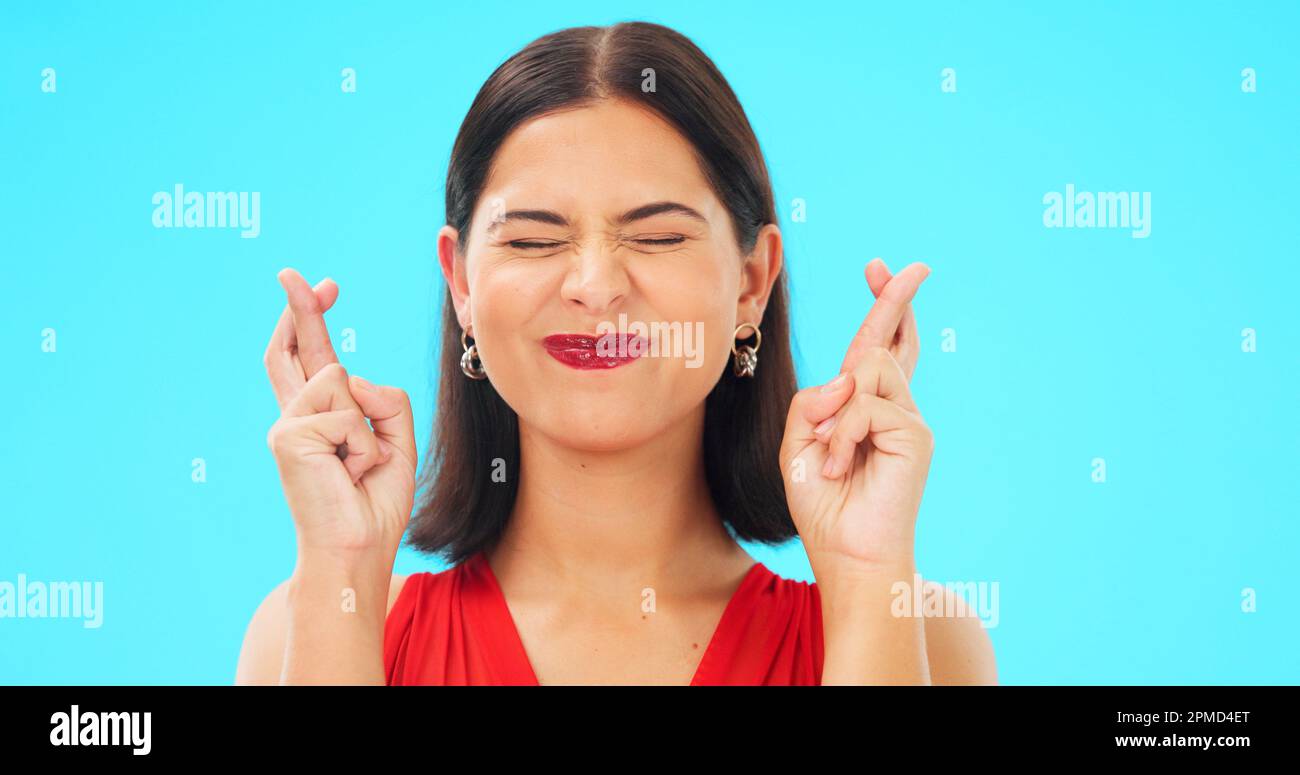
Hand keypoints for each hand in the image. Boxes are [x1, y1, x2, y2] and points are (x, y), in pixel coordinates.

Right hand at [263, 268, 416, 555]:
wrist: (357, 548)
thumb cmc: (374, 503)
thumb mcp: (395, 441)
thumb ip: (384, 400)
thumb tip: (352, 377)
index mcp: (321, 418)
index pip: (312, 360)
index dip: (312, 320)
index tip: (320, 286)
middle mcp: (297, 417)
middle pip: (297, 351)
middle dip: (300, 308)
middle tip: (291, 272)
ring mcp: (288, 425)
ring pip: (343, 382)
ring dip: (369, 427)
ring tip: (358, 467)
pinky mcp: (288, 436)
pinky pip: (348, 414)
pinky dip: (363, 445)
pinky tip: (349, 473)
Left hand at [779, 259, 933, 570]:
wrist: (847, 555)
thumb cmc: (823, 506)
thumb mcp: (798, 445)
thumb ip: (812, 402)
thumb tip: (848, 374)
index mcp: (862, 409)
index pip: (875, 348)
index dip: (881, 308)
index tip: (879, 268)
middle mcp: (891, 408)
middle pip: (890, 340)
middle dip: (895, 299)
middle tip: (917, 266)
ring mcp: (907, 419)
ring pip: (866, 367)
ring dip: (833, 414)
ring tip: (830, 457)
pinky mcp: (915, 434)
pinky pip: (864, 405)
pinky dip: (841, 436)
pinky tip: (840, 468)